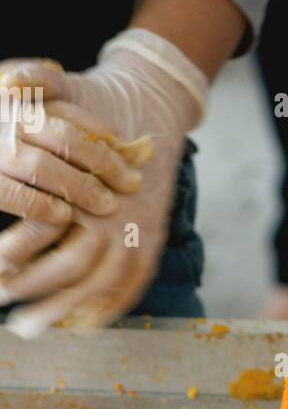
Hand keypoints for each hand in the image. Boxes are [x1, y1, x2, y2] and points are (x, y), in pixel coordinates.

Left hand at [0, 30, 206, 334]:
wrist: (153, 106)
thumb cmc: (98, 104)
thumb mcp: (65, 91)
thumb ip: (33, 85)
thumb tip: (6, 81)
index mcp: (90, 182)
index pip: (48, 226)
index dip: (16, 251)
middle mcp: (115, 213)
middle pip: (73, 265)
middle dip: (32, 288)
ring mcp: (137, 230)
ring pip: (100, 284)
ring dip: (60, 309)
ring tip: (27, 327)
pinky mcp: (150, 240)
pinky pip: (131, 286)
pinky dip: (105, 310)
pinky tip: (78, 325)